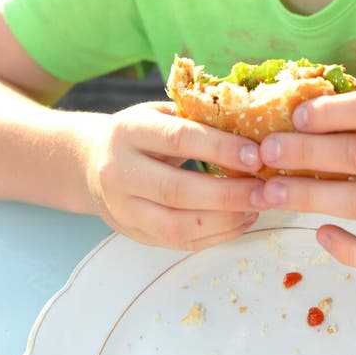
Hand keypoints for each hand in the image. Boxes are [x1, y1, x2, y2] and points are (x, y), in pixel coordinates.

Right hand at [84, 101, 262, 249]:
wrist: (90, 163)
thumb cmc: (140, 131)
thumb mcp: (160, 112)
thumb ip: (197, 116)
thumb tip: (253, 121)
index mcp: (129, 131)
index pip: (179, 139)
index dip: (220, 148)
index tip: (256, 154)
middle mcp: (119, 172)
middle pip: (177, 190)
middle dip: (228, 194)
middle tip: (266, 190)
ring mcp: (123, 209)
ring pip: (177, 225)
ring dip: (225, 220)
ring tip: (258, 206)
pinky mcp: (134, 234)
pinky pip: (179, 243)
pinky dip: (216, 235)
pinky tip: (242, 220)